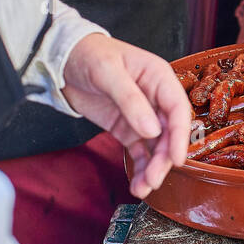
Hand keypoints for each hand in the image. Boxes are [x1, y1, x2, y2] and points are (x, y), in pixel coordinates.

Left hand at [62, 34, 190, 197]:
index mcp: (159, 78)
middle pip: (169, 133)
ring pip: (156, 146)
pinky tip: (137, 184)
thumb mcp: (108, 72)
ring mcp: (142, 116)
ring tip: (143, 189)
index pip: (178, 109)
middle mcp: (156, 99)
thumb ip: (131, 100)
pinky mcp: (127, 128)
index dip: (181, 135)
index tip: (177, 159)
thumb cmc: (89, 54)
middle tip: (154, 180)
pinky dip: (140, 167)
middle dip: (164, 158)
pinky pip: (139, 151)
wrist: (63, 58)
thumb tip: (152, 130)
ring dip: (153, 168)